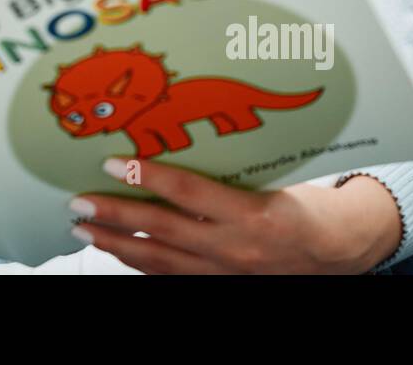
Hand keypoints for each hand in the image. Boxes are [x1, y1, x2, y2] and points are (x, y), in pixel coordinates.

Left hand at [68, 157, 401, 273]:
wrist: (333, 252)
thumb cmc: (301, 204)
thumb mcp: (271, 179)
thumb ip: (229, 165)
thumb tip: (180, 129)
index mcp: (252, 213)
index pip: (187, 192)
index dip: (146, 178)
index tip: (112, 163)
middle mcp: (234, 248)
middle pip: (162, 230)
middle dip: (115, 215)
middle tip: (79, 201)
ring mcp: (224, 272)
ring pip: (158, 260)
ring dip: (116, 243)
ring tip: (83, 227)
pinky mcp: (218, 284)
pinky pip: (168, 275)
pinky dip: (138, 261)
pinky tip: (115, 248)